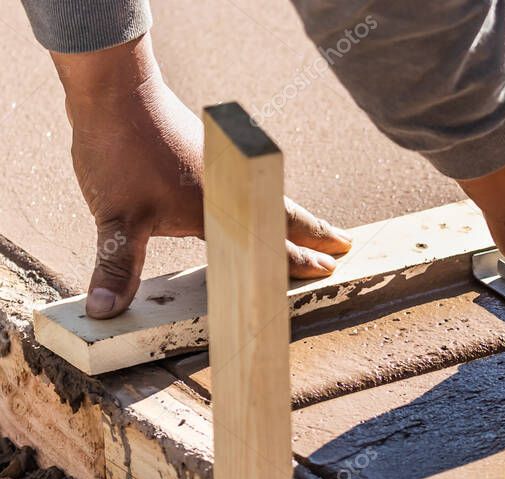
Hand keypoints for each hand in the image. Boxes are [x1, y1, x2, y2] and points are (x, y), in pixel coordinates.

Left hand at [52, 35, 351, 318]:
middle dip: (317, 233)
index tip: (330, 269)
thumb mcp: (118, 219)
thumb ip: (117, 266)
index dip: (300, 259)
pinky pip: (248, 182)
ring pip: (268, 196)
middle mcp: (229, 188)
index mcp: (218, 209)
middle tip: (347, 243)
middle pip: (285, 214)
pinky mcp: (206, 153)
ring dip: (293, 215)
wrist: (115, 89)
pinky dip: (264, 197)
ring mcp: (221, 167)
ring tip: (312, 228)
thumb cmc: (121, 151)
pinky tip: (253, 202)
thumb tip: (107, 312)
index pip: (270, 242)